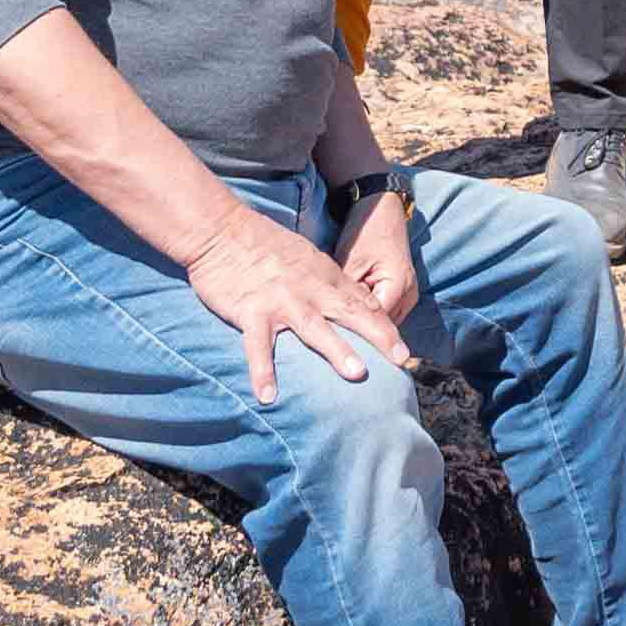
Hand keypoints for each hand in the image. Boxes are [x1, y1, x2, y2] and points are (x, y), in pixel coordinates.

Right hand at [186, 219, 404, 399]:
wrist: (221, 229)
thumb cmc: (263, 243)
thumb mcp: (307, 256)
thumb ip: (331, 280)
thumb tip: (359, 299)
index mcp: (323, 276)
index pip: (362, 304)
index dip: (385, 327)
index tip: (403, 352)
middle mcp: (308, 289)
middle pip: (350, 314)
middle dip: (379, 337)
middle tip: (401, 360)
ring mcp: (281, 300)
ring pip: (314, 327)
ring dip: (337, 350)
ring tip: (358, 374)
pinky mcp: (251, 311)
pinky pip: (258, 346)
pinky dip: (262, 371)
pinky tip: (268, 396)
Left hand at [330, 176, 422, 330]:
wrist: (382, 210)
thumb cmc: (366, 232)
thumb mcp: (351, 262)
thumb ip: (346, 294)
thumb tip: (331, 320)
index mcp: (398, 286)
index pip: (377, 325)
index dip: (355, 333)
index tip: (333, 339)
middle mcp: (409, 294)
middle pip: (384, 328)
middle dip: (362, 332)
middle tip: (334, 337)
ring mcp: (408, 294)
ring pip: (386, 322)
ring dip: (367, 324)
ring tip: (342, 326)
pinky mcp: (402, 292)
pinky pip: (387, 312)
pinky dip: (371, 314)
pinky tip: (353, 313)